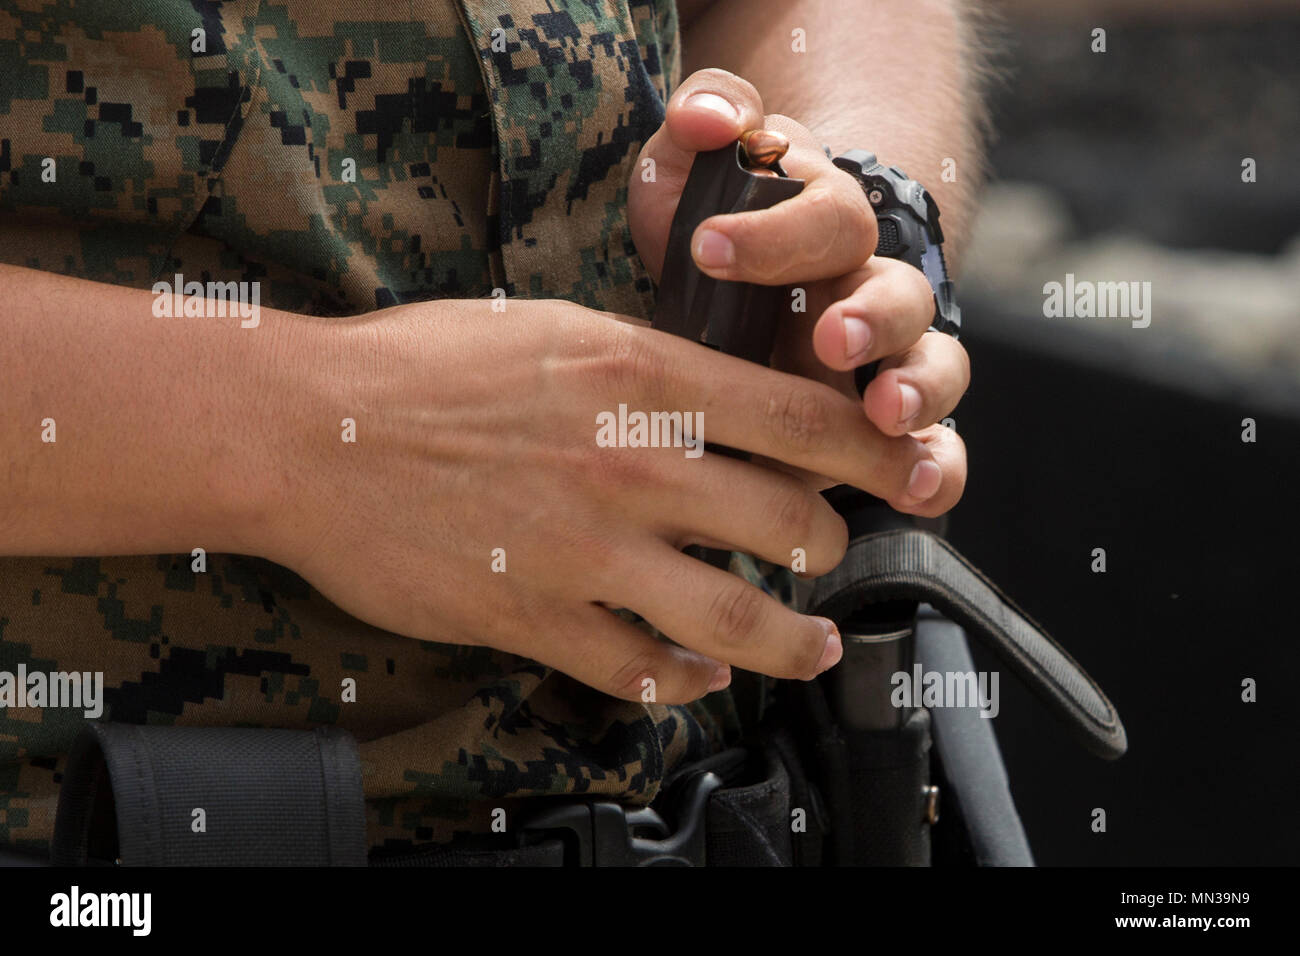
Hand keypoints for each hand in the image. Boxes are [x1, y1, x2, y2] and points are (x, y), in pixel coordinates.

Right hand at [264, 299, 949, 703]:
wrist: (309, 430)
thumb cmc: (419, 365)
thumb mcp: (551, 329)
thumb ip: (642, 365)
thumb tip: (710, 396)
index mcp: (642, 378)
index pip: (806, 418)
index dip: (877, 450)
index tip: (905, 467)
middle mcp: (633, 464)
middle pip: (790, 521)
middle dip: (829, 544)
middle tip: (830, 551)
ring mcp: (588, 547)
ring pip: (735, 615)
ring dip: (789, 640)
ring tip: (812, 645)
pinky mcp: (535, 614)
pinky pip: (638, 668)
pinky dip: (679, 681)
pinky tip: (690, 678)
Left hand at [628, 69, 967, 516]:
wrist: (737, 291)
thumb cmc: (712, 224)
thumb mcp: (690, 167)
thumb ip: (705, 119)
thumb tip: (710, 117)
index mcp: (824, 223)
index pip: (827, 215)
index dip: (773, 236)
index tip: (706, 249)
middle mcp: (869, 287)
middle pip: (899, 293)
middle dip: (872, 319)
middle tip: (832, 340)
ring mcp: (888, 358)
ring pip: (935, 365)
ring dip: (919, 390)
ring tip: (889, 416)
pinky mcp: (887, 422)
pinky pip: (932, 445)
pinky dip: (935, 467)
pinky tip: (919, 493)